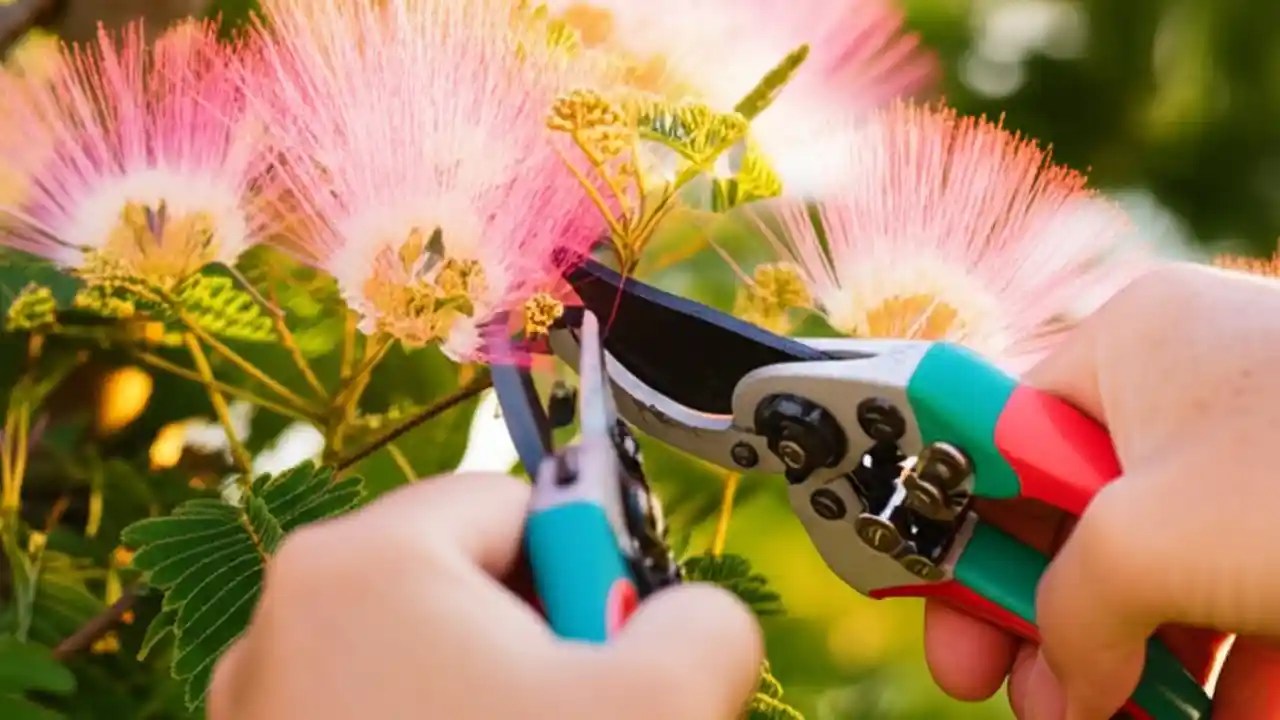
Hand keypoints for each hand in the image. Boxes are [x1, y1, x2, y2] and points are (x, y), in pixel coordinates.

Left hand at [207, 472, 763, 719]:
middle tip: (572, 709)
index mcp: (366, 564)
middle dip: (541, 638)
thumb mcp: (664, 703)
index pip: (518, 501)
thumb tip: (694, 616)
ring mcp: (265, 698)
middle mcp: (291, 618)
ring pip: (424, 653)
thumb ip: (708, 620)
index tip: (608, 638)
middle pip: (466, 577)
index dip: (590, 563)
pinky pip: (378, 707)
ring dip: (494, 695)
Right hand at [924, 263, 1279, 718]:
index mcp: (1128, 347)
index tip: (948, 615)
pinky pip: (1245, 601)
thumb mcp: (1153, 541)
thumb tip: (1060, 680)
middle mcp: (1190, 392)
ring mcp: (1260, 461)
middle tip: (1031, 697)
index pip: (998, 435)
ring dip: (1142, 669)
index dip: (963, 529)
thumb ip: (1069, 608)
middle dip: (1056, 624)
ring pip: (1165, 577)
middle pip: (1077, 521)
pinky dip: (1229, 674)